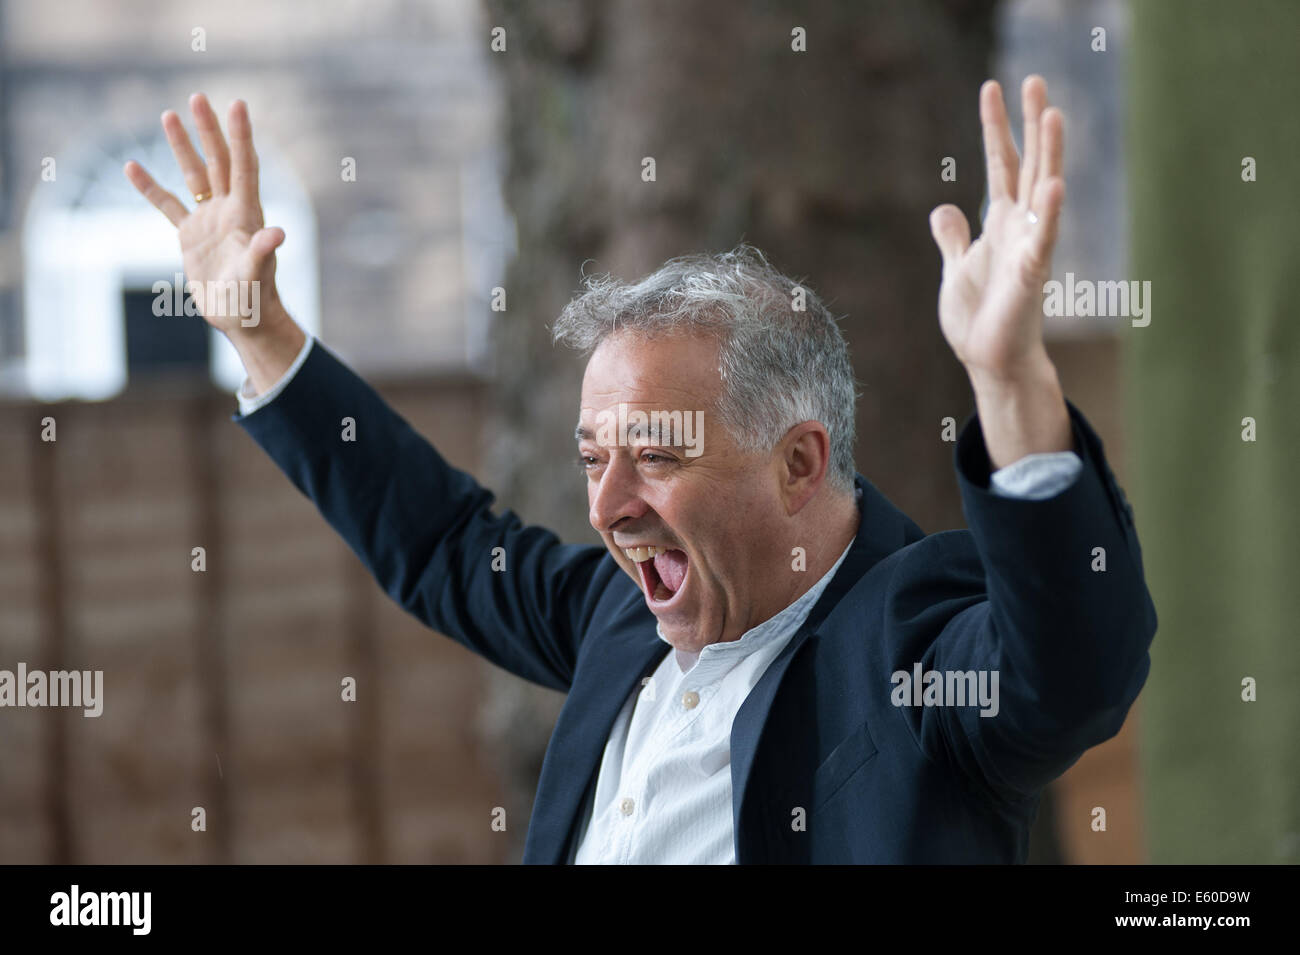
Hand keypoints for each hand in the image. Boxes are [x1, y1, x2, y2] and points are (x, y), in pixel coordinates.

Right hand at [124, 94, 284, 335]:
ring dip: (182, 147)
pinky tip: (131, 167)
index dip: (240, 135)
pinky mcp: (190, 235)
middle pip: (218, 162)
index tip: (236, 103)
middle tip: (197, 97)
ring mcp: (209, 220)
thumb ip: (262, 253)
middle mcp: (229, 210)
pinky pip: (167, 205)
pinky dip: (150, 188)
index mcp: (247, 214)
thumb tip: (278, 233)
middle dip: (208, 130)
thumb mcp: (256, 276)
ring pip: (194, 175)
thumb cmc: (254, 300)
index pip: (244, 166)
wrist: (242, 319)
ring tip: (168, 114)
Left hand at [929, 76, 1063, 384]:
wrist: (989, 359)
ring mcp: (1029, 246)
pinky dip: (1050, 212)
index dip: (997, 128)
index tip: (992, 88)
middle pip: (1029, 163)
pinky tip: (1056, 184)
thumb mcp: (956, 268)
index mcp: (1001, 223)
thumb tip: (943, 208)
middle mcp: (1020, 227)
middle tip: (1035, 79)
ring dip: (1050, 153)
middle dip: (1030, 123)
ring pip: (1044, 190)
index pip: (1001, 164)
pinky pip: (1044, 238)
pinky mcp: (1031, 273)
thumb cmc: (979, 318)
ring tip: (1053, 113)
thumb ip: (953, 238)